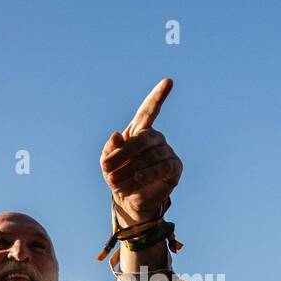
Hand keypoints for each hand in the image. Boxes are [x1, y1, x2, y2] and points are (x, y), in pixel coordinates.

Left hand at [100, 79, 182, 224]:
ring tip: (116, 180)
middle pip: (142, 138)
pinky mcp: (174, 167)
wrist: (129, 199)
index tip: (168, 81)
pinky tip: (139, 178)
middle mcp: (156, 138)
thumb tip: (116, 135)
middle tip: (106, 167)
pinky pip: (163, 166)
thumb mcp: (108, 163)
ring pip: (150, 156)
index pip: (149, 111)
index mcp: (140, 131)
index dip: (158, 96)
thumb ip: (110, 149)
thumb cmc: (119, 176)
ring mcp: (167, 151)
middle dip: (122, 153)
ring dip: (130, 169)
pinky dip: (149, 173)